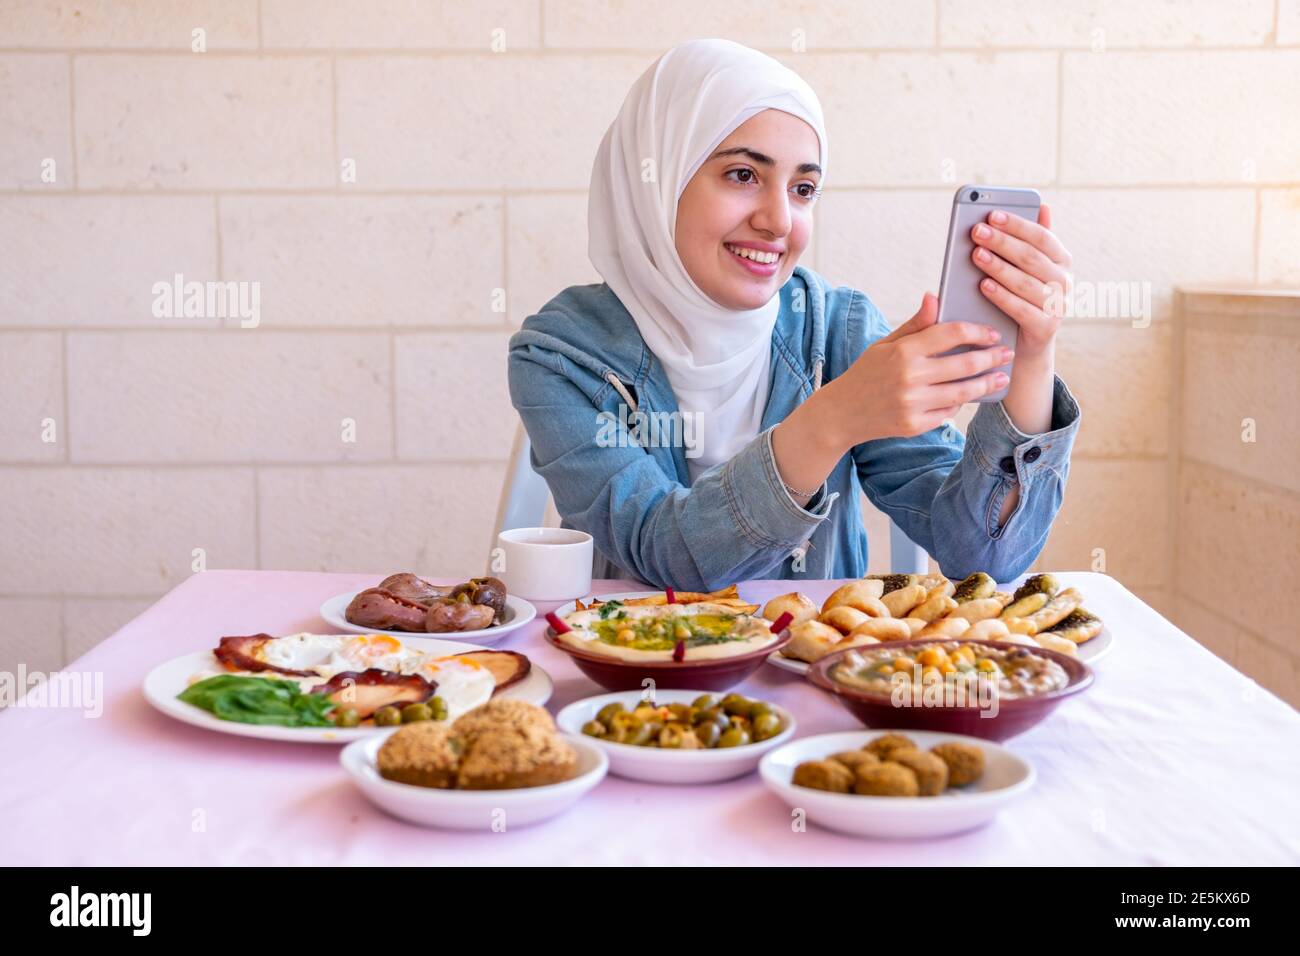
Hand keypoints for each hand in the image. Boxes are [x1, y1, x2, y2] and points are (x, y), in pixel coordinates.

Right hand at [826, 293, 1012, 443]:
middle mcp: (910, 377)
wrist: (841, 413)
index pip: (951, 333)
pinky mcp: (915, 425)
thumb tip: (934, 296)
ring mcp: (913, 403)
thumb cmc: (866, 373)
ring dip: (986, 384)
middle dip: (992, 358)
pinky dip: (961, 404)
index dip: (977, 332)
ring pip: (963, 392)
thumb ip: (915, 324)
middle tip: (1007, 354)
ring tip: (1000, 377)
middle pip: (964, 364)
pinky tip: (970, 396)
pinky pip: (948, 413)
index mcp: (903, 351)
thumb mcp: (886, 344)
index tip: (992, 333)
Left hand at [970, 204, 1072, 354]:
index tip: (992, 215)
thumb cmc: (1023, 296)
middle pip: (1030, 257)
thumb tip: (1044, 206)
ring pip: (1025, 282)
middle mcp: (1065, 281)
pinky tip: (983, 285)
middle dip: (1002, 242)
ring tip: (976, 255)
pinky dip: (1001, 296)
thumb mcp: (1028, 268)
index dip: (1017, 225)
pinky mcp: (1046, 327)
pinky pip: (1021, 309)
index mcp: (1062, 260)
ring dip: (999, 267)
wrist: (1026, 342)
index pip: (1041, 236)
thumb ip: (1032, 241)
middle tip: (977, 232)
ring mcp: (1058, 305)